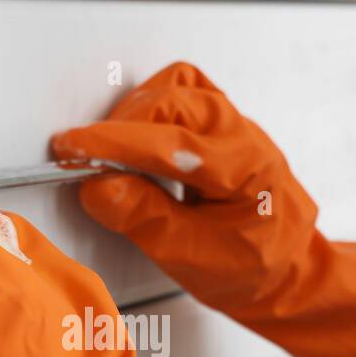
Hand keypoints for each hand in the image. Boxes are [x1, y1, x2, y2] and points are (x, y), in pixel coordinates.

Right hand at [51, 61, 318, 317]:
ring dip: (136, 114)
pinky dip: (152, 105)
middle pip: (173, 102)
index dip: (114, 144)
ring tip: (113, 153)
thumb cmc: (249, 267)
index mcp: (247, 169)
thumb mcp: (192, 257)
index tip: (72, 150)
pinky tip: (138, 136)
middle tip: (86, 161)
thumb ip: (145, 219)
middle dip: (122, 128)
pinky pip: (183, 89)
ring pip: (177, 87)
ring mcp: (233, 123)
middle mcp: (243, 135)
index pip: (171, 143)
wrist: (283, 269)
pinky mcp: (219, 121)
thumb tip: (98, 186)